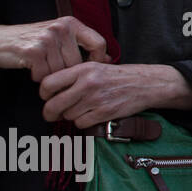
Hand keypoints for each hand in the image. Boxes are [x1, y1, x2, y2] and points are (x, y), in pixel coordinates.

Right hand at [0, 18, 109, 80]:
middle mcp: (61, 28)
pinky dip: (38, 76)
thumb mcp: (59, 36)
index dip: (98, 60)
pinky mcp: (33, 50)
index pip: (99, 43)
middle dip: (66, 71)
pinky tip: (32, 67)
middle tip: (52, 66)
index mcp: (71, 23)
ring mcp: (47, 38)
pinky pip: (45, 74)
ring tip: (40, 64)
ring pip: (62, 70)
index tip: (90, 69)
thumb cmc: (31, 41)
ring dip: (50, 74)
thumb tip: (109, 59)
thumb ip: (81, 45)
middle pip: (78, 62)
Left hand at [39, 63, 191, 129]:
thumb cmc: (121, 76)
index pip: (48, 83)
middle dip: (50, 113)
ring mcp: (96, 99)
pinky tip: (92, 115)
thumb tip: (51, 90)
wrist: (147, 84)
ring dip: (72, 116)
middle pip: (53, 104)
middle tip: (52, 114)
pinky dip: (84, 122)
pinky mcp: (104, 112)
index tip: (47, 97)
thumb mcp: (97, 67)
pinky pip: (81, 123)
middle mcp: (87, 83)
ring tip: (83, 110)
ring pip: (68, 116)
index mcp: (83, 69)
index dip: (43, 94)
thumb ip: (75, 76)